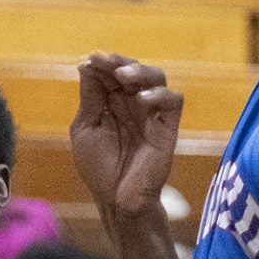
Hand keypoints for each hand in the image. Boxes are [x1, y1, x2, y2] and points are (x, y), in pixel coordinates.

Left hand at [70, 54, 182, 218]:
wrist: (117, 200)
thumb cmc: (99, 168)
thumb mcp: (85, 129)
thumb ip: (90, 99)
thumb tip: (87, 65)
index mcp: (111, 102)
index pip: (110, 73)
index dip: (102, 63)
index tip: (90, 58)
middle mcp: (132, 103)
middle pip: (132, 70)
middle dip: (118, 62)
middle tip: (105, 61)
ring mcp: (151, 114)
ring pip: (156, 77)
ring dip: (140, 71)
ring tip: (123, 75)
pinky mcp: (168, 127)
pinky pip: (173, 101)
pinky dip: (159, 95)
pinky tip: (142, 100)